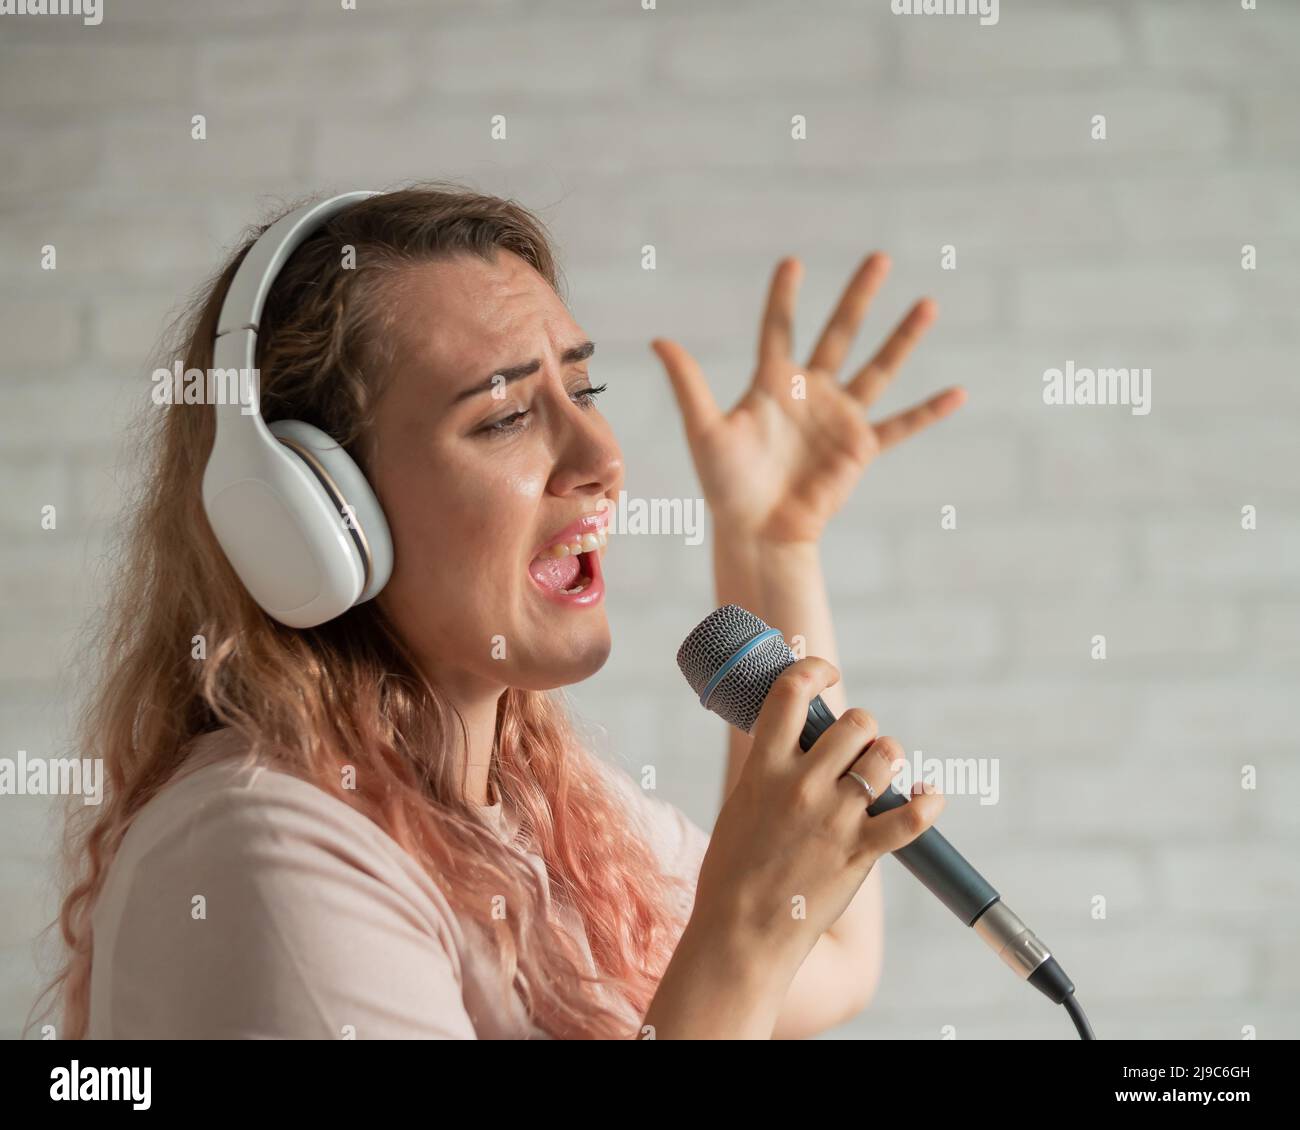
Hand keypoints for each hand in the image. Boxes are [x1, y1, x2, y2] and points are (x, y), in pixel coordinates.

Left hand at [653, 254, 965, 544]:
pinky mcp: (860, 448)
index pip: (779, 329)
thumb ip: (688, 383)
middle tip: (879, 257)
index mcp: (772, 383)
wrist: (757, 531)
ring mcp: (839, 418)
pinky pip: (901, 425)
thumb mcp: (704, 429)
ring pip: (877, 367)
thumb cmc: (726, 485)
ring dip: (903, 337)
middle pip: (839, 332)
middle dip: (858, 296)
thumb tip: (657, 339)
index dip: (783, 298)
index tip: (792, 262)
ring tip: (927, 303)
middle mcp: (810, 393)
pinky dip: (929, 411)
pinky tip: (959, 392)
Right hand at [690, 656, 944, 974]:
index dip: (816, 670)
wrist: (739, 933)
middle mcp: (802, 783)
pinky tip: (930, 798)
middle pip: (856, 722)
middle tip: (856, 751)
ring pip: (886, 756)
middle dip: (863, 729)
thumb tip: (794, 748)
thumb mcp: (741, 804)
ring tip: (882, 776)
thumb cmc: (731, 873)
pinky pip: (913, 816)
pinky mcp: (861, 851)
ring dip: (889, 760)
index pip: (792, 691)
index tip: (828, 675)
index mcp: (764, 767)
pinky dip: (929, 803)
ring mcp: (834, 816)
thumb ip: (769, 772)